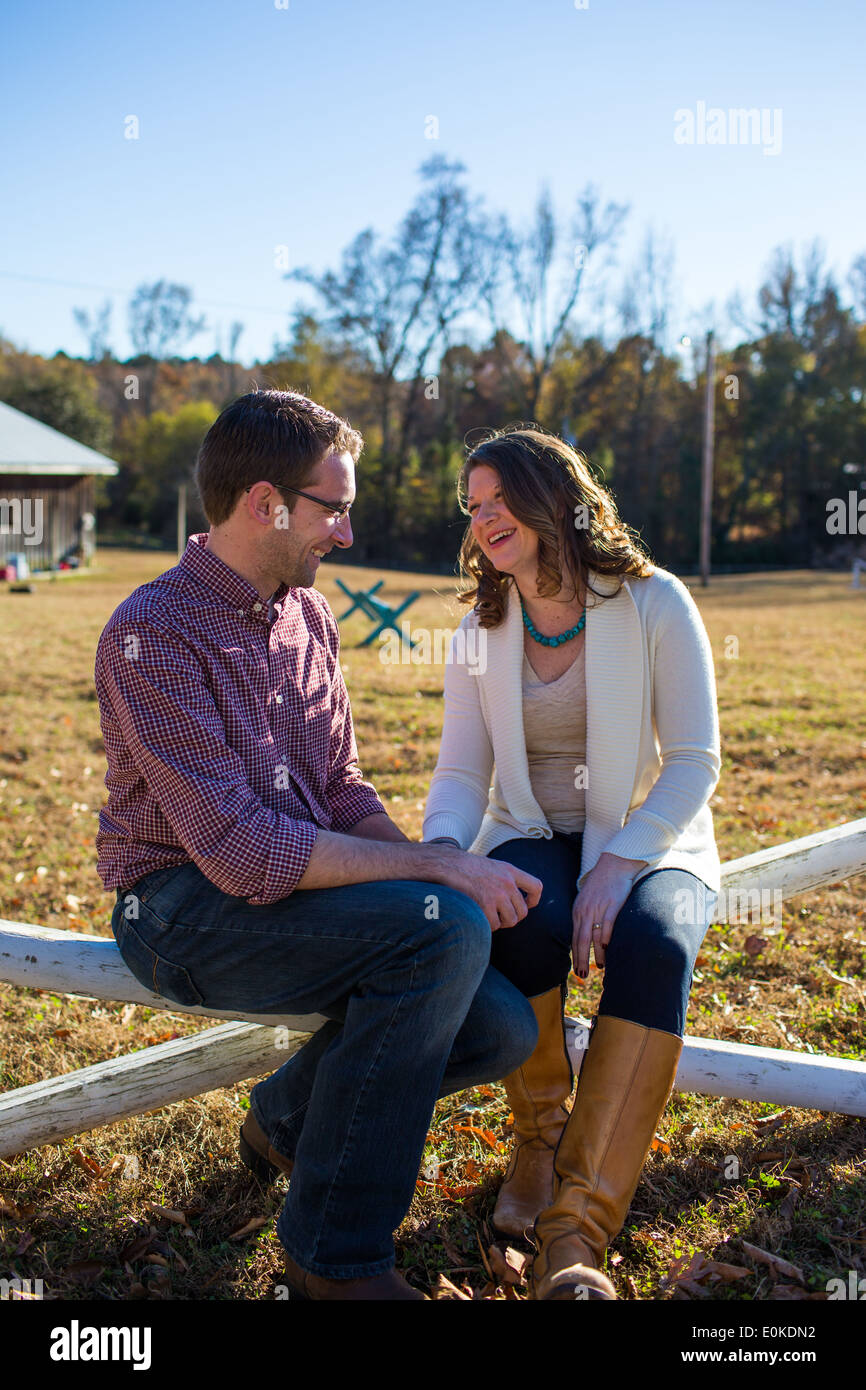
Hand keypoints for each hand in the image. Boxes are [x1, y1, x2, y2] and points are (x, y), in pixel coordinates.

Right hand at [439, 850, 542, 932]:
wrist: (447, 865)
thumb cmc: (465, 867)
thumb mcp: (490, 866)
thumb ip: (503, 878)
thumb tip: (511, 899)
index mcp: (510, 871)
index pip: (536, 887)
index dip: (533, 900)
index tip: (526, 904)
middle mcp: (507, 883)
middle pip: (523, 911)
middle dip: (512, 917)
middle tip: (500, 916)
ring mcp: (497, 895)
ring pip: (510, 921)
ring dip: (501, 923)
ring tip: (490, 917)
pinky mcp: (485, 906)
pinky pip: (494, 925)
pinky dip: (488, 926)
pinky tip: (480, 918)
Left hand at [571, 853, 646, 976]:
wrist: (613, 865)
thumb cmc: (601, 884)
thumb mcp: (587, 900)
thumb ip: (585, 917)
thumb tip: (585, 936)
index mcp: (578, 911)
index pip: (574, 938)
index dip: (575, 955)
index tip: (576, 969)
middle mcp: (585, 911)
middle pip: (581, 940)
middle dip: (580, 959)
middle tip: (582, 975)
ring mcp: (598, 908)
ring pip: (594, 936)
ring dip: (596, 954)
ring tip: (599, 967)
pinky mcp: (612, 904)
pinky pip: (607, 925)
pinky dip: (606, 938)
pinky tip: (607, 949)